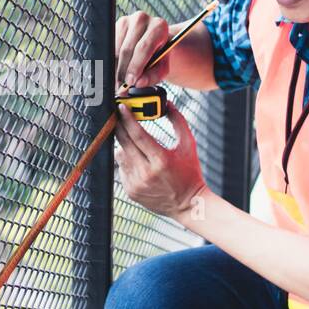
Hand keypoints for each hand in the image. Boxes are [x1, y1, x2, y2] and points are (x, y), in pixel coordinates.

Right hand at [114, 11, 169, 88]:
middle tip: (121, 87)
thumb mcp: (162, 67)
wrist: (156, 42)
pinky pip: (108, 47)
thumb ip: (153, 76)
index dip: (135, 66)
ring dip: (115, 68)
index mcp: (158, 27)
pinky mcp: (115, 25)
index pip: (143, 48)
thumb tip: (139, 82)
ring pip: (115, 49)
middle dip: (122, 71)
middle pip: (126, 49)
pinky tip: (115, 70)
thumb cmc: (159, 55)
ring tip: (118, 81)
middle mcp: (142, 20)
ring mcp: (126, 20)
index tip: (130, 82)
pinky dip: (110, 62)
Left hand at [114, 100, 209, 220]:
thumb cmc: (190, 173)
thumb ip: (178, 121)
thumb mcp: (188, 145)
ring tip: (134, 143)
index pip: (138, 135)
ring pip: (120, 156)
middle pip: (124, 143)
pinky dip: (126, 161)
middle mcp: (146, 173)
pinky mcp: (131, 191)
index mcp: (161, 160)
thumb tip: (167, 103)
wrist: (188, 204)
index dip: (128, 119)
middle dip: (120, 127)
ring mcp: (137, 184)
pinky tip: (137, 160)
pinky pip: (121, 169)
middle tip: (119, 117)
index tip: (122, 108)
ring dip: (124, 145)